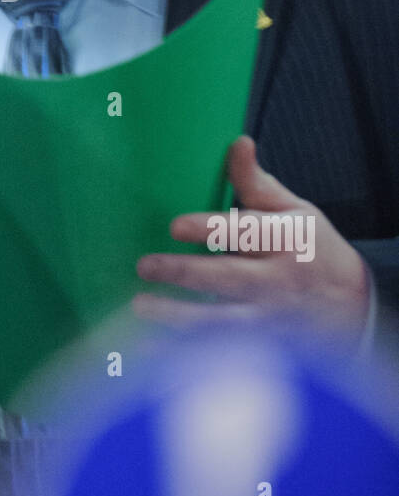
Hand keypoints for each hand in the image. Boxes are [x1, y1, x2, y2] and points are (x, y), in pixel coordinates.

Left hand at [133, 136, 369, 338]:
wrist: (353, 304)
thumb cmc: (314, 249)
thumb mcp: (294, 210)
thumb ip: (257, 182)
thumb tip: (237, 143)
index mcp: (286, 240)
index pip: (246, 232)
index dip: (211, 228)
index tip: (175, 225)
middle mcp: (279, 281)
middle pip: (229, 278)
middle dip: (185, 273)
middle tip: (145, 265)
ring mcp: (273, 319)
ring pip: (224, 322)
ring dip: (180, 317)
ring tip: (141, 306)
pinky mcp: (266, 348)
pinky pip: (223, 352)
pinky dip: (189, 352)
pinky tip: (155, 348)